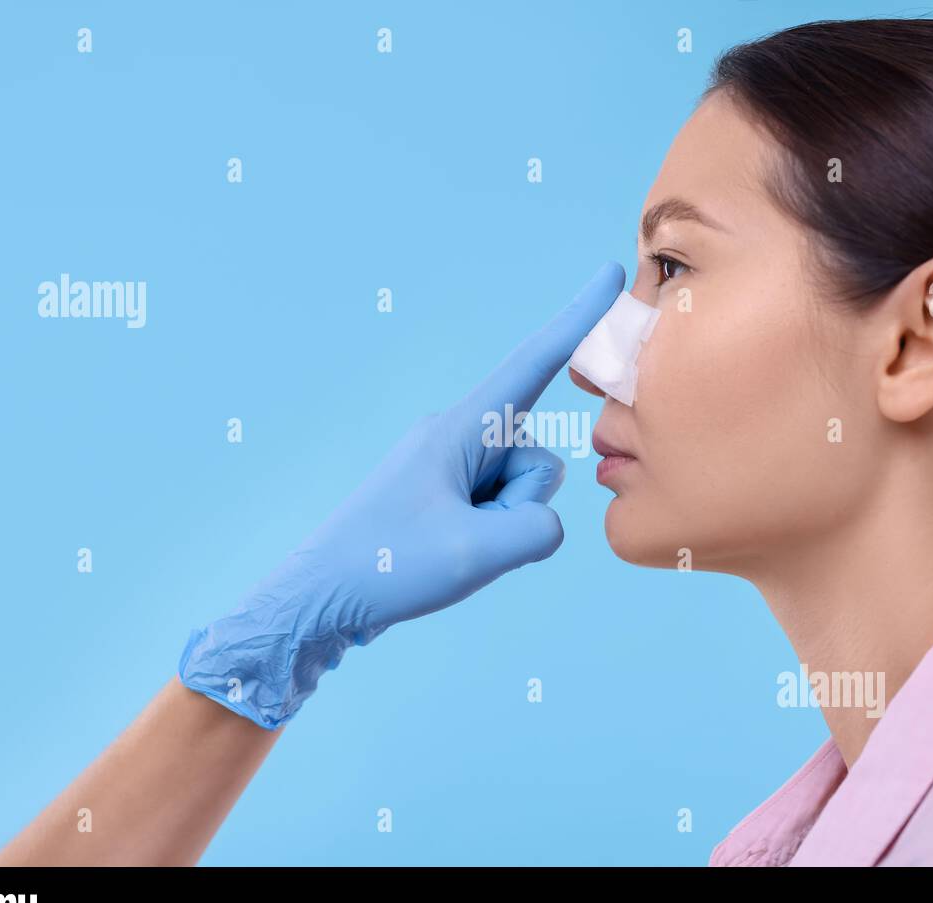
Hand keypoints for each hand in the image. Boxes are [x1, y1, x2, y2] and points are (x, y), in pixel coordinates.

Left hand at [179, 262, 625, 728]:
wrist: (320, 600)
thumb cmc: (385, 568)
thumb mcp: (475, 554)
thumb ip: (538, 530)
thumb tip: (544, 523)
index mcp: (460, 429)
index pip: (535, 363)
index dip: (579, 320)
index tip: (612, 273)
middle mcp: (459, 437)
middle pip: (538, 459)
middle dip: (522, 506)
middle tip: (466, 538)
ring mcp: (452, 468)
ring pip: (521, 491)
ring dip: (503, 528)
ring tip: (449, 550)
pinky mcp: (447, 496)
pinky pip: (499, 510)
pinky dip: (489, 538)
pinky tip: (445, 555)